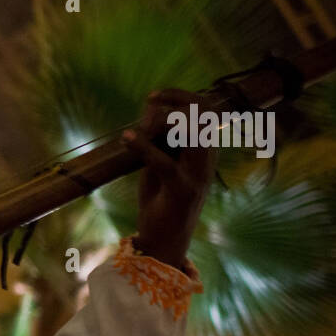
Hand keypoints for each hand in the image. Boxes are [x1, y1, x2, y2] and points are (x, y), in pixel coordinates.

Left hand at [121, 88, 218, 267]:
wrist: (165, 241)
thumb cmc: (161, 198)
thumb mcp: (160, 161)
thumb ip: (159, 137)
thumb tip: (150, 107)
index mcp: (206, 149)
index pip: (205, 108)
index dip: (180, 95)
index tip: (152, 96)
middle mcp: (208, 158)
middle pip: (202, 113)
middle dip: (174, 101)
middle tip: (147, 108)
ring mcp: (197, 174)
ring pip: (191, 131)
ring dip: (161, 123)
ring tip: (138, 131)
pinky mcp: (181, 190)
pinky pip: (163, 161)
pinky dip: (142, 146)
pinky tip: (127, 138)